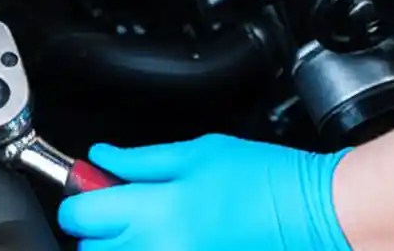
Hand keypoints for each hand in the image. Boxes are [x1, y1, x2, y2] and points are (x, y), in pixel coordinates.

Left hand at [58, 135, 352, 250]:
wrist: (315, 215)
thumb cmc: (267, 180)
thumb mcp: (199, 152)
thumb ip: (141, 160)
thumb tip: (102, 158)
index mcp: (158, 211)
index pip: (82, 214)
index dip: (79, 197)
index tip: (90, 185)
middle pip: (90, 249)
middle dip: (95, 226)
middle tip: (118, 204)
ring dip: (119, 244)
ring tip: (148, 223)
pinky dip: (149, 249)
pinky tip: (170, 237)